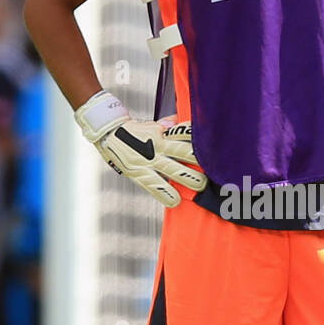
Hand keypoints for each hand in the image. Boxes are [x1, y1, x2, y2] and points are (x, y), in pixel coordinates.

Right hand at [74, 90, 206, 207]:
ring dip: (189, 180)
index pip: (185, 135)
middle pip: (185, 154)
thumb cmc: (134, 130)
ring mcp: (148, 160)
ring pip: (174, 171)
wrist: (108, 133)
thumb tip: (180, 123)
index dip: (200, 141)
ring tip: (201, 186)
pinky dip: (166, 194)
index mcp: (162, 134)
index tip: (216, 148)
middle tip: (213, 170)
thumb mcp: (152, 125)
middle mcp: (157, 147)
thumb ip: (168, 125)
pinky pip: (154, 186)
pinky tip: (175, 201)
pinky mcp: (138, 172)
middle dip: (201, 162)